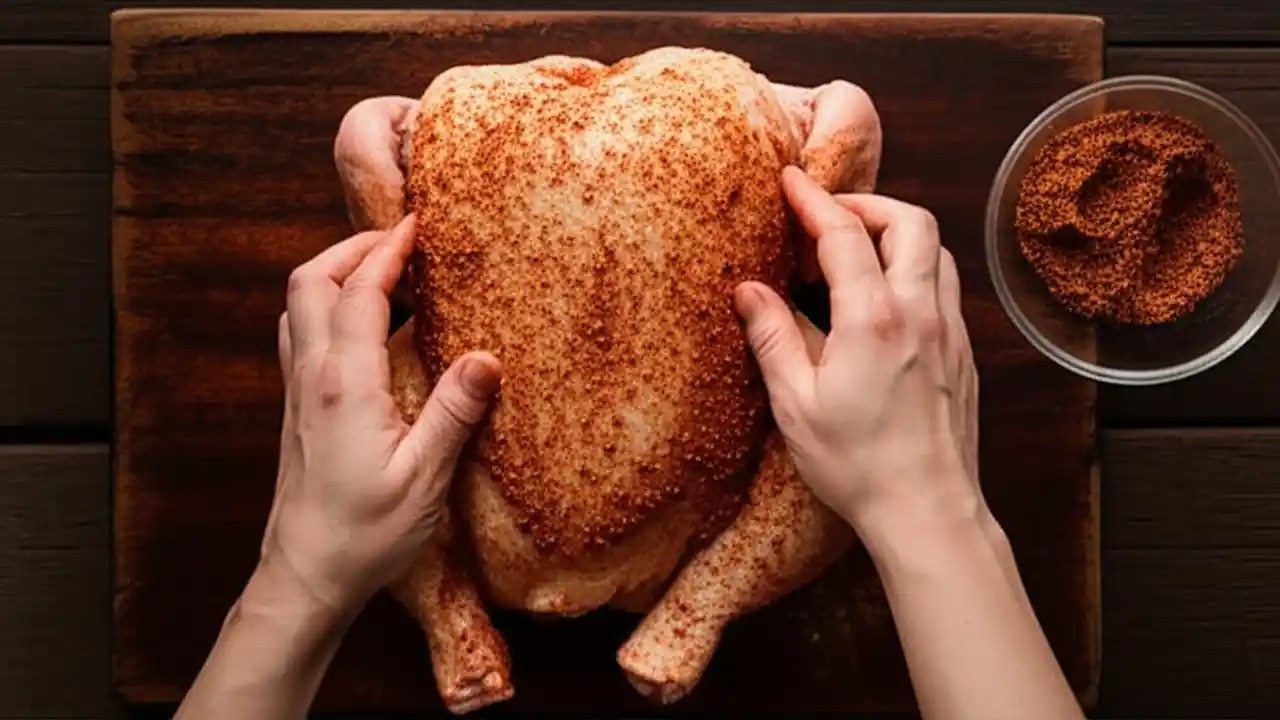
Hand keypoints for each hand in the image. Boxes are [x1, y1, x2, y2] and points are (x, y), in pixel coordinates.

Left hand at [260, 214, 502, 617]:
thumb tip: (487, 357)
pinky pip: (302, 336)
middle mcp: (312, 377)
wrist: (304, 577)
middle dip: (353, 248)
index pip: (361, 292)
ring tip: (384, 276)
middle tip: (399, 242)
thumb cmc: (365, 535)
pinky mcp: (296, 411)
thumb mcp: (424, 478)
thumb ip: (454, 413)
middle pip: (311, 281)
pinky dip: (329, 309)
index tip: (418, 224)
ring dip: (336, 275)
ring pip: (299, 306)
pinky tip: (365, 331)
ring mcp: (297, 392)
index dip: (389, 250)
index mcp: (345, 384)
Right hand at [734, 166, 980, 537]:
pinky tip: (887, 298)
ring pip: (936, 250)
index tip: (790, 179)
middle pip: (909, 221)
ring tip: (858, 250)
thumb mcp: (796, 405)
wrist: (928, 511)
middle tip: (828, 215)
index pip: (843, 234)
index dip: (813, 199)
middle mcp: (919, 313)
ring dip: (898, 233)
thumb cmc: (858, 466)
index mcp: (872, 319)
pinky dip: (916, 269)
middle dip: (867, 203)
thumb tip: (749, 289)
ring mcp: (949, 331)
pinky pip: (945, 287)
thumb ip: (772, 337)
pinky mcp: (964, 354)